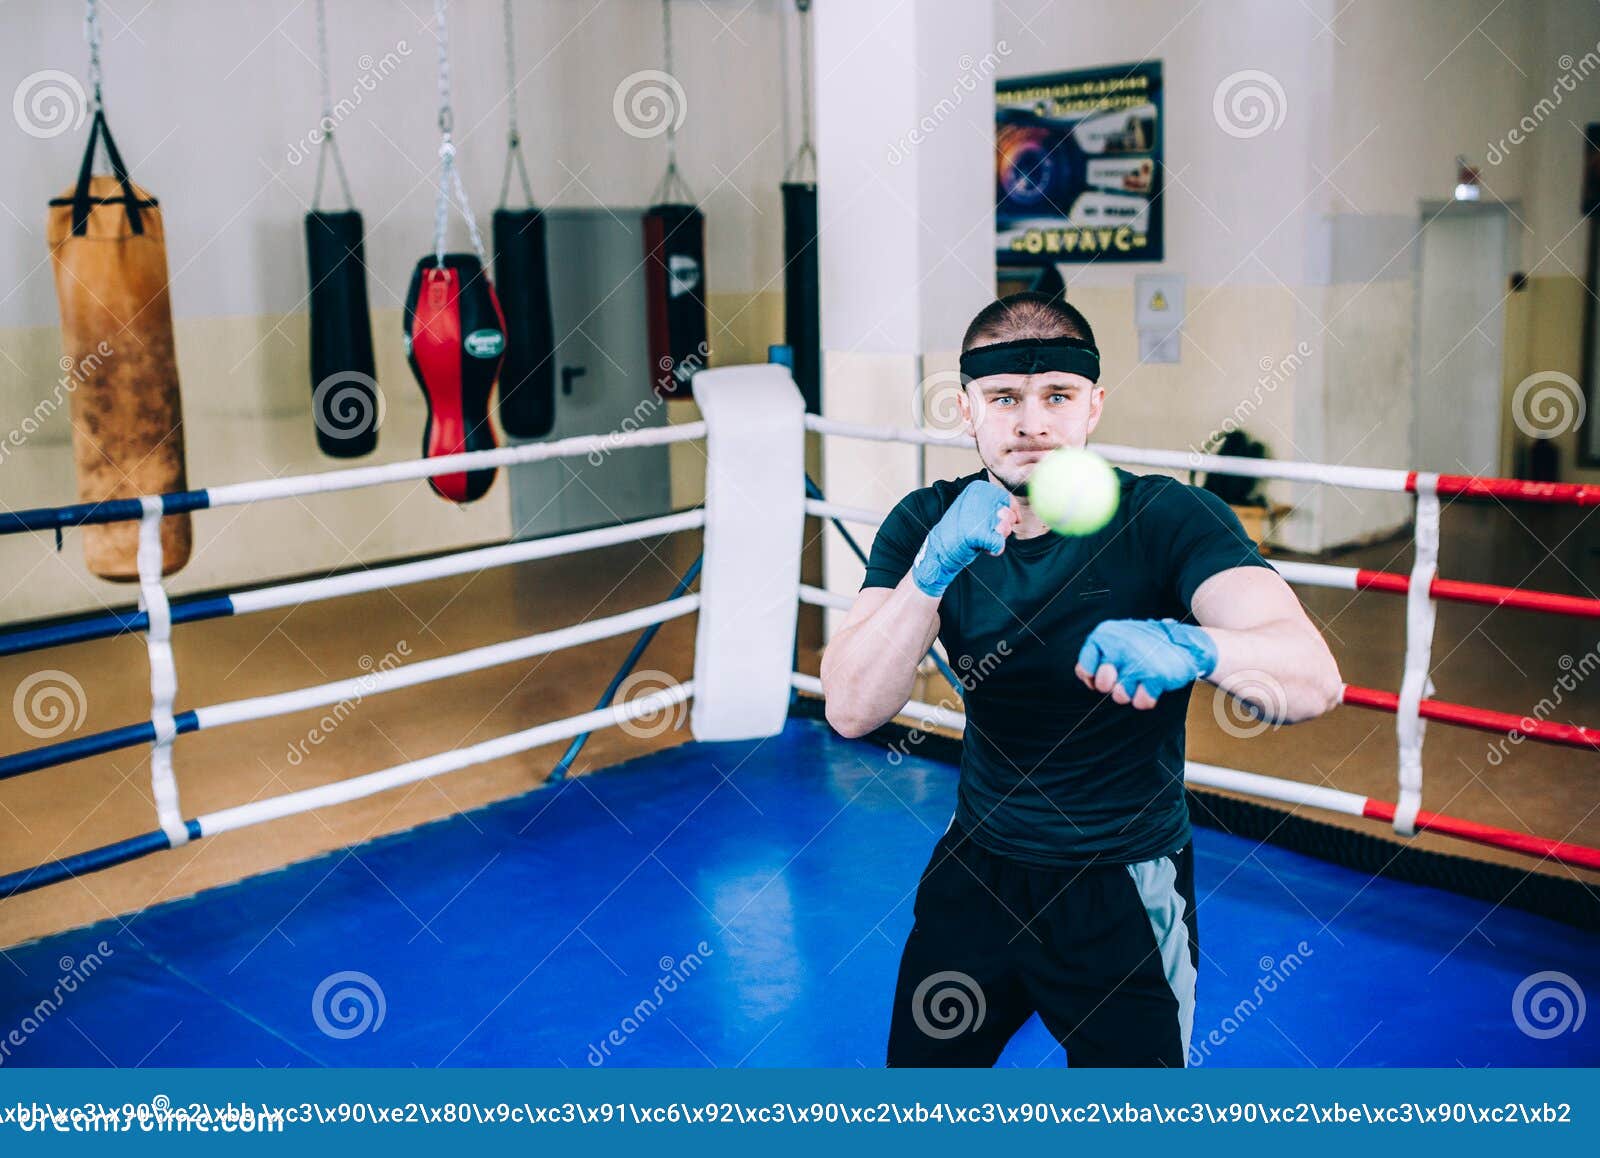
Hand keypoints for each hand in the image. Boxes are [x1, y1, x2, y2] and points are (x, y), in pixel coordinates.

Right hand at [910, 480, 1018, 597]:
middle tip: (991, 531)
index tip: (1007, 521)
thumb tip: (1017, 516)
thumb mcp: (975, 510)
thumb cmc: (958, 530)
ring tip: (984, 539)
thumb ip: (995, 507)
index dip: (1011, 511)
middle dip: (1005, 526)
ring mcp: (976, 515)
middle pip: (1007, 513)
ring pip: (1005, 527)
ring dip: (999, 537)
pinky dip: (995, 549)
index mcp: (976, 488)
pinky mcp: (976, 533)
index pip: (1006, 497)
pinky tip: (984, 548)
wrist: (938, 549)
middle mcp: (977, 498)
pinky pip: (999, 543)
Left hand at [1075, 618, 1217, 708]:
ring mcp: (1138, 662)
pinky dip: (1147, 698)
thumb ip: (1099, 656)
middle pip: (1102, 684)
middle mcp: (1119, 646)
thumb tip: (1087, 678)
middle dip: (1113, 687)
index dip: (1093, 678)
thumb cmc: (1145, 644)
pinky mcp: (1156, 676)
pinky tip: (1153, 684)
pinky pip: (1141, 702)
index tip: (1107, 674)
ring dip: (1131, 692)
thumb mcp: (1118, 639)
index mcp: (1105, 634)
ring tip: (1141, 679)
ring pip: (1120, 696)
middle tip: (1125, 677)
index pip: (1085, 668)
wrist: (1185, 641)